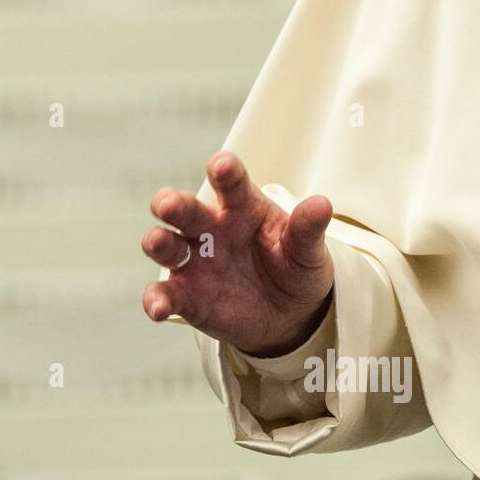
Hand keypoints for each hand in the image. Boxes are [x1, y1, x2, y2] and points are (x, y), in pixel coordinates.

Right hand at [142, 151, 334, 356]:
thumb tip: (322, 205)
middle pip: (184, 209)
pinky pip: (165, 295)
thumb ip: (308, 228)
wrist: (290, 315)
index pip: (230, 181)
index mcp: (241, 206)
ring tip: (158, 243)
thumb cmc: (295, 268)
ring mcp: (194, 262)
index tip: (221, 165)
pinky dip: (156, 299)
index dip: (224, 171)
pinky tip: (157, 308)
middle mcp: (210, 229)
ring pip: (165, 245)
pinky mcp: (187, 296)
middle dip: (172, 202)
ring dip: (157, 242)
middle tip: (168, 203)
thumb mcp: (308, 250)